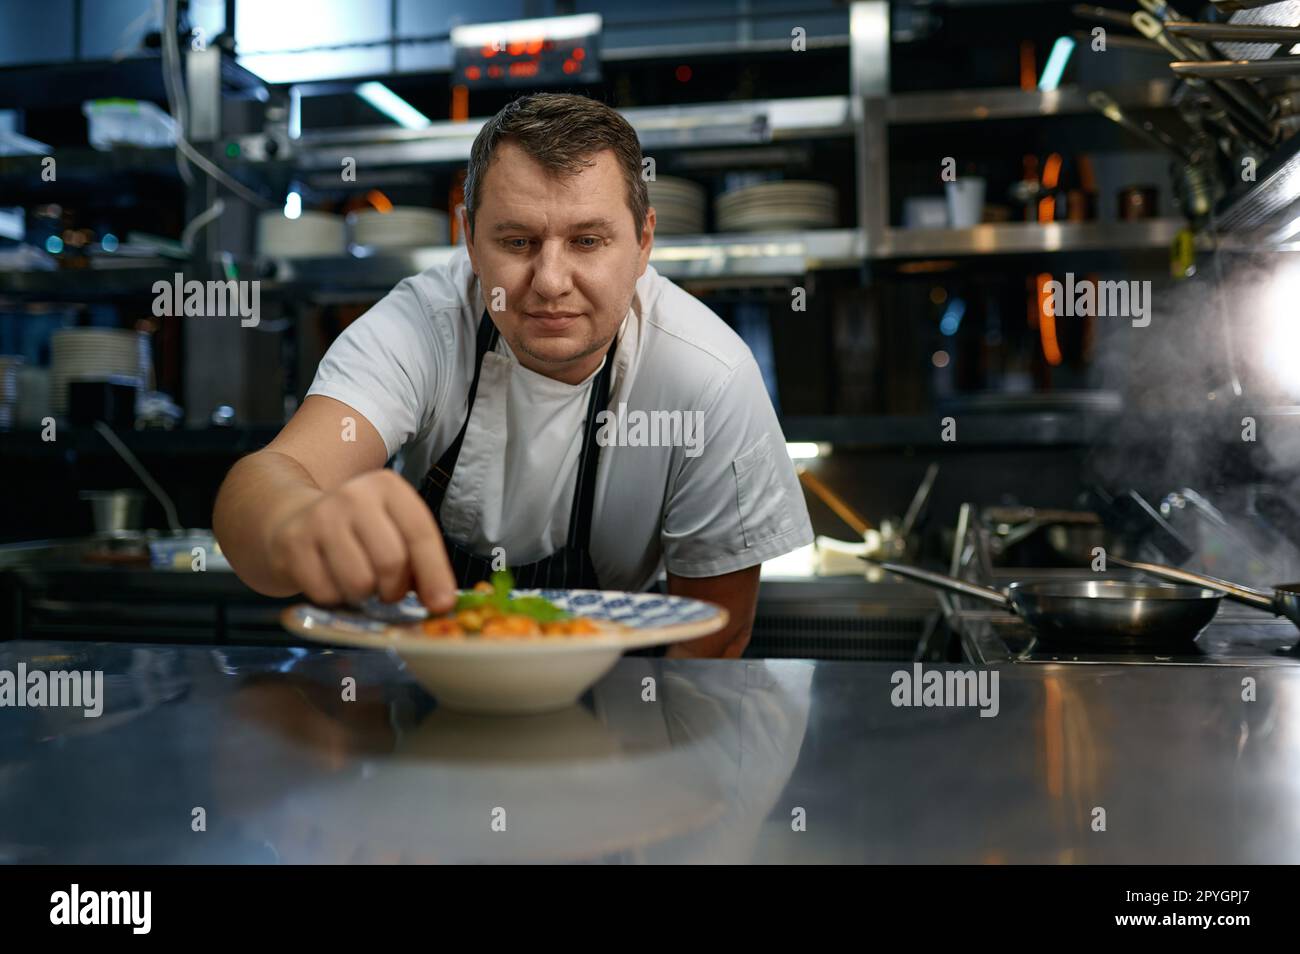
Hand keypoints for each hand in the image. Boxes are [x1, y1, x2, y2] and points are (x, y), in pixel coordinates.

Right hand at [266, 469, 456, 611]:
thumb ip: (419, 560)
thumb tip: (440, 602)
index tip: (441, 604)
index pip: (420, 533)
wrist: (289, 518)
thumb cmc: (355, 532)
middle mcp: (354, 495)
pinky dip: (334, 599)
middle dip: (395, 589)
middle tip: (388, 591)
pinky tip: (330, 580)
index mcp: (387, 487)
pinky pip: (327, 594)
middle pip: (391, 562)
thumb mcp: (391, 529)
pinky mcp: (293, 544)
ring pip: (360, 583)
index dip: (435, 573)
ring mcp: (320, 518)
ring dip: (363, 596)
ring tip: (357, 582)